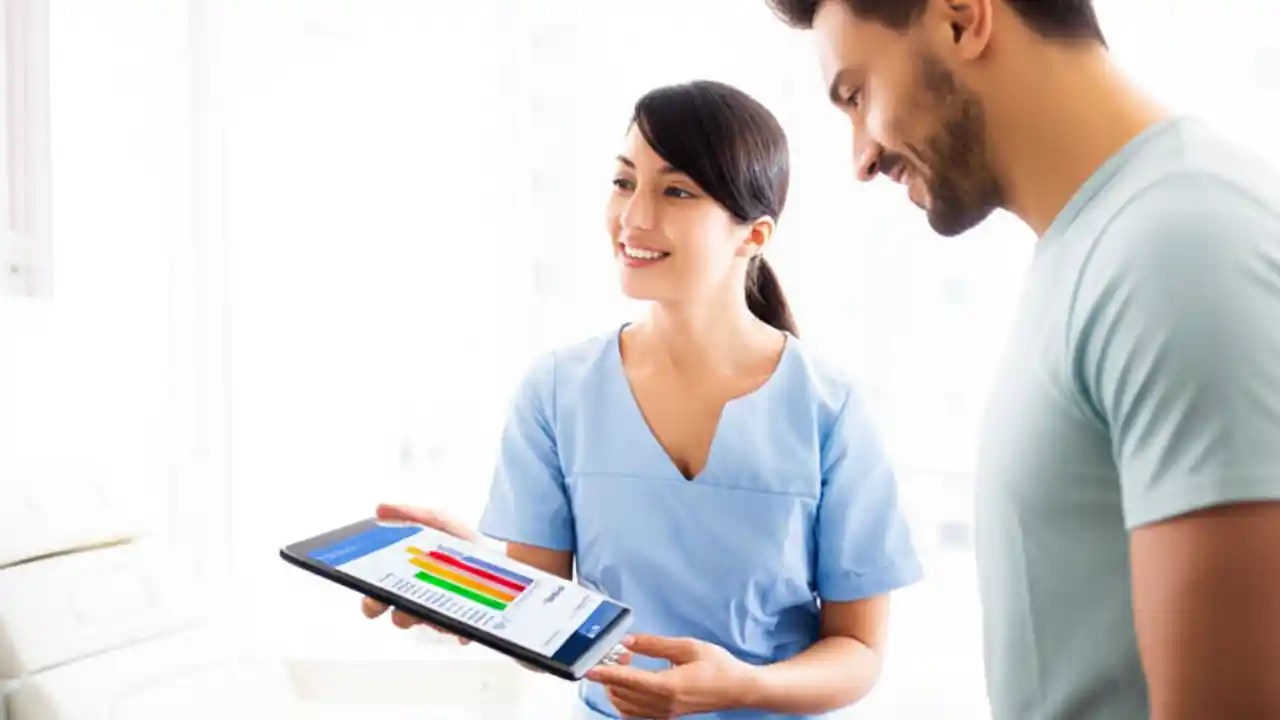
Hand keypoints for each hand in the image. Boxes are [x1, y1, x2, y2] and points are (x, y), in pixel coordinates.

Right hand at [359, 503, 476, 643]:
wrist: (503, 554)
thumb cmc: (465, 542)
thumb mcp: (437, 521)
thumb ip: (409, 515)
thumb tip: (379, 509)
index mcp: (409, 580)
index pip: (380, 593)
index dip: (369, 595)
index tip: (365, 589)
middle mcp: (423, 601)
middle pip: (396, 614)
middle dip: (385, 609)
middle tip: (380, 601)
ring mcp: (443, 614)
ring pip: (425, 622)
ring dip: (420, 615)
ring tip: (421, 606)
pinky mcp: (466, 624)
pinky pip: (459, 631)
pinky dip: (459, 628)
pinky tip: (461, 625)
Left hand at [585, 635, 759, 718]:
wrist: (738, 689)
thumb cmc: (718, 666)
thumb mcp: (687, 647)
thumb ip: (654, 644)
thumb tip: (628, 640)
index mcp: (669, 686)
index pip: (628, 681)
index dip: (606, 674)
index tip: (589, 668)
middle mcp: (663, 705)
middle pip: (622, 694)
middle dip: (611, 674)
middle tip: (618, 652)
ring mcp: (663, 714)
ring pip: (624, 706)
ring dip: (616, 686)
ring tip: (626, 664)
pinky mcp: (665, 716)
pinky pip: (634, 714)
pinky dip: (624, 701)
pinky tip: (629, 684)